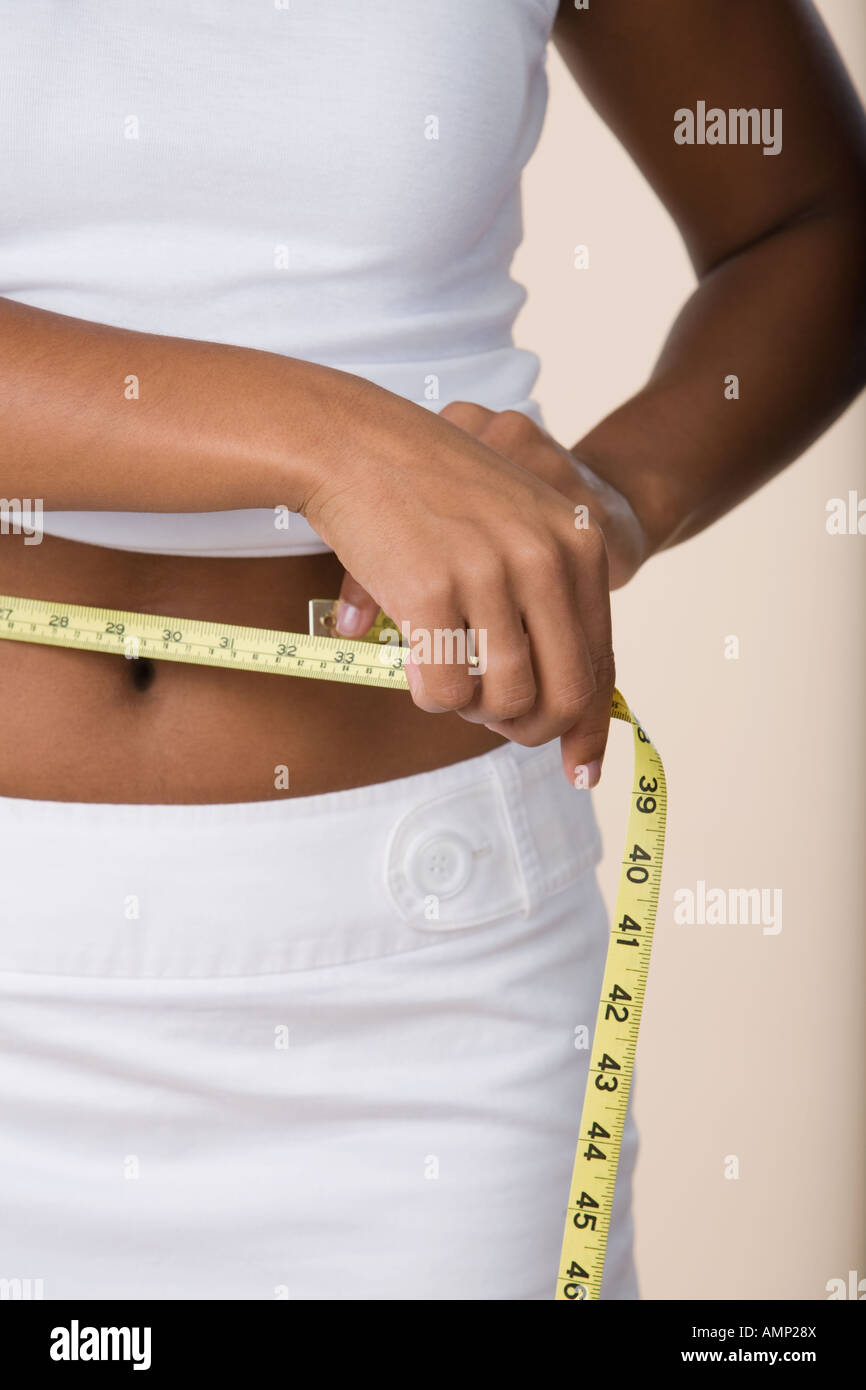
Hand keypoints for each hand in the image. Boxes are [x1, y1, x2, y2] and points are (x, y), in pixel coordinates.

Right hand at [301, 385, 620, 785]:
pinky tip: (413, 666)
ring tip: (446, 678)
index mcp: (576, 545)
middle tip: (491, 718)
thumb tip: (551, 700)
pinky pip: (443, 689)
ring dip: (472, 709)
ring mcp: (490, 575)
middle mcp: (545, 560)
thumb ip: (543, 599)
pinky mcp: (432, 592)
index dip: (589, 727)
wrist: (356, 442)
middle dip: (528, 728)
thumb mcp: (515, 523)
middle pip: (563, 694)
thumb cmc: (430, 489)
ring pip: (504, 699)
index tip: (580, 769)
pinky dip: (429, 696)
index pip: (600, 660)